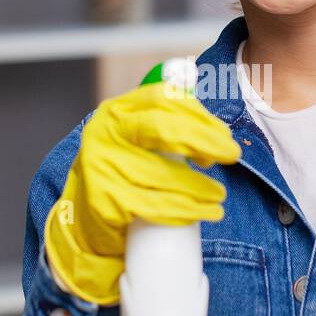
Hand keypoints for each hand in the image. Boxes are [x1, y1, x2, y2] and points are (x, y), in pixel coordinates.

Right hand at [44, 81, 241, 305]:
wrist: (83, 217)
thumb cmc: (124, 172)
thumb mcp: (138, 141)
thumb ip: (171, 126)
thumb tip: (221, 135)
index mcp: (118, 110)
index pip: (163, 98)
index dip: (199, 114)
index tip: (224, 134)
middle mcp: (105, 133)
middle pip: (163, 130)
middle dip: (204, 141)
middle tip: (232, 155)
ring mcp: (102, 167)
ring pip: (163, 175)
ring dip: (200, 187)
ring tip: (219, 196)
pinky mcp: (105, 200)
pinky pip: (154, 206)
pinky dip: (184, 211)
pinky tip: (202, 212)